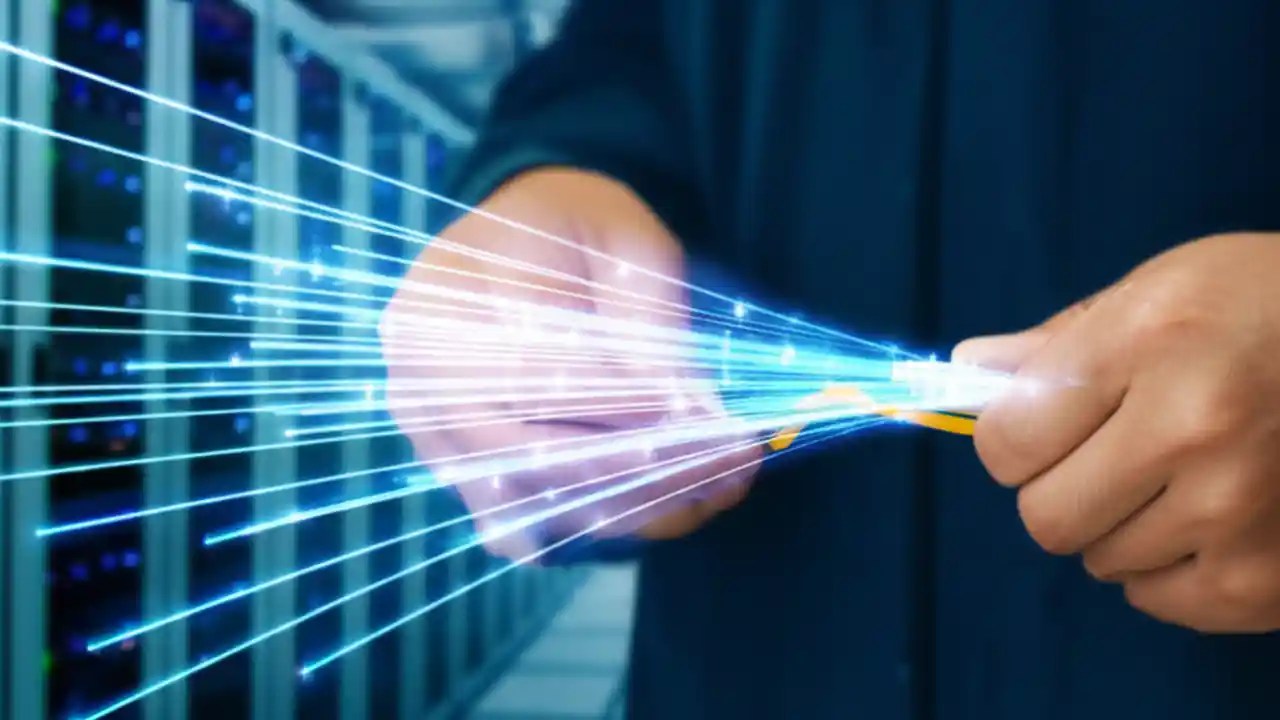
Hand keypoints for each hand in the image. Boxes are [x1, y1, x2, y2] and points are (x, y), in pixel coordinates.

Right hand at [380, 168, 759, 558]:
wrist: (525, 240)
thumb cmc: (577, 229)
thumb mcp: (623, 244)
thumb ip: (649, 322)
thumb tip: (691, 414)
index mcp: (442, 301)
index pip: (533, 373)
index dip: (624, 405)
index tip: (708, 419)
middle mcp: (417, 382)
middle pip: (528, 454)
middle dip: (641, 471)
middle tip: (731, 465)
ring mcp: (432, 438)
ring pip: (532, 506)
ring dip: (630, 510)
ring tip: (715, 488)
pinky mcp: (461, 478)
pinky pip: (522, 531)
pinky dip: (593, 530)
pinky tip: (663, 506)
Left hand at [955, 233, 1279, 632]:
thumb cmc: (1261, 304)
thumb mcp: (1155, 291)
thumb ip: (1054, 344)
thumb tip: (964, 373)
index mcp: (1147, 345)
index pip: (1007, 440)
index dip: (1011, 439)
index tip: (1038, 428)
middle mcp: (1193, 430)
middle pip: (1045, 517)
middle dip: (1057, 488)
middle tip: (1107, 455)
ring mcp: (1240, 511)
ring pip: (1102, 561)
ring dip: (1120, 526)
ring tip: (1177, 476)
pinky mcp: (1273, 577)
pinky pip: (1162, 601)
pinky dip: (1168, 569)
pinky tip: (1207, 517)